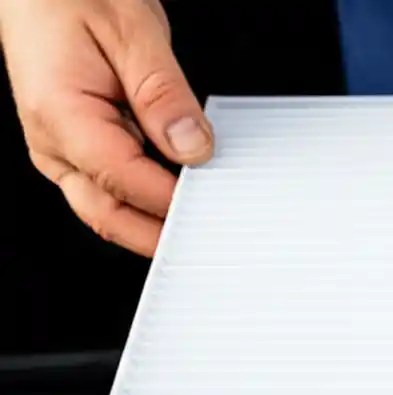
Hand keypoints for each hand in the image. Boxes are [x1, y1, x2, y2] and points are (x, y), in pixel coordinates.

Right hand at [0, 0, 212, 255]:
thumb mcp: (133, 32)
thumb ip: (163, 94)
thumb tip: (192, 147)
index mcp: (59, 113)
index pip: (121, 180)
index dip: (168, 201)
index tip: (212, 206)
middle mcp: (51, 140)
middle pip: (109, 214)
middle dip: (160, 234)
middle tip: (212, 236)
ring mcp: (60, 148)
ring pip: (110, 208)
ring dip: (155, 221)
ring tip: (205, 217)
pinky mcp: (76, 146)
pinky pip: (113, 186)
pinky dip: (149, 197)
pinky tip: (184, 193)